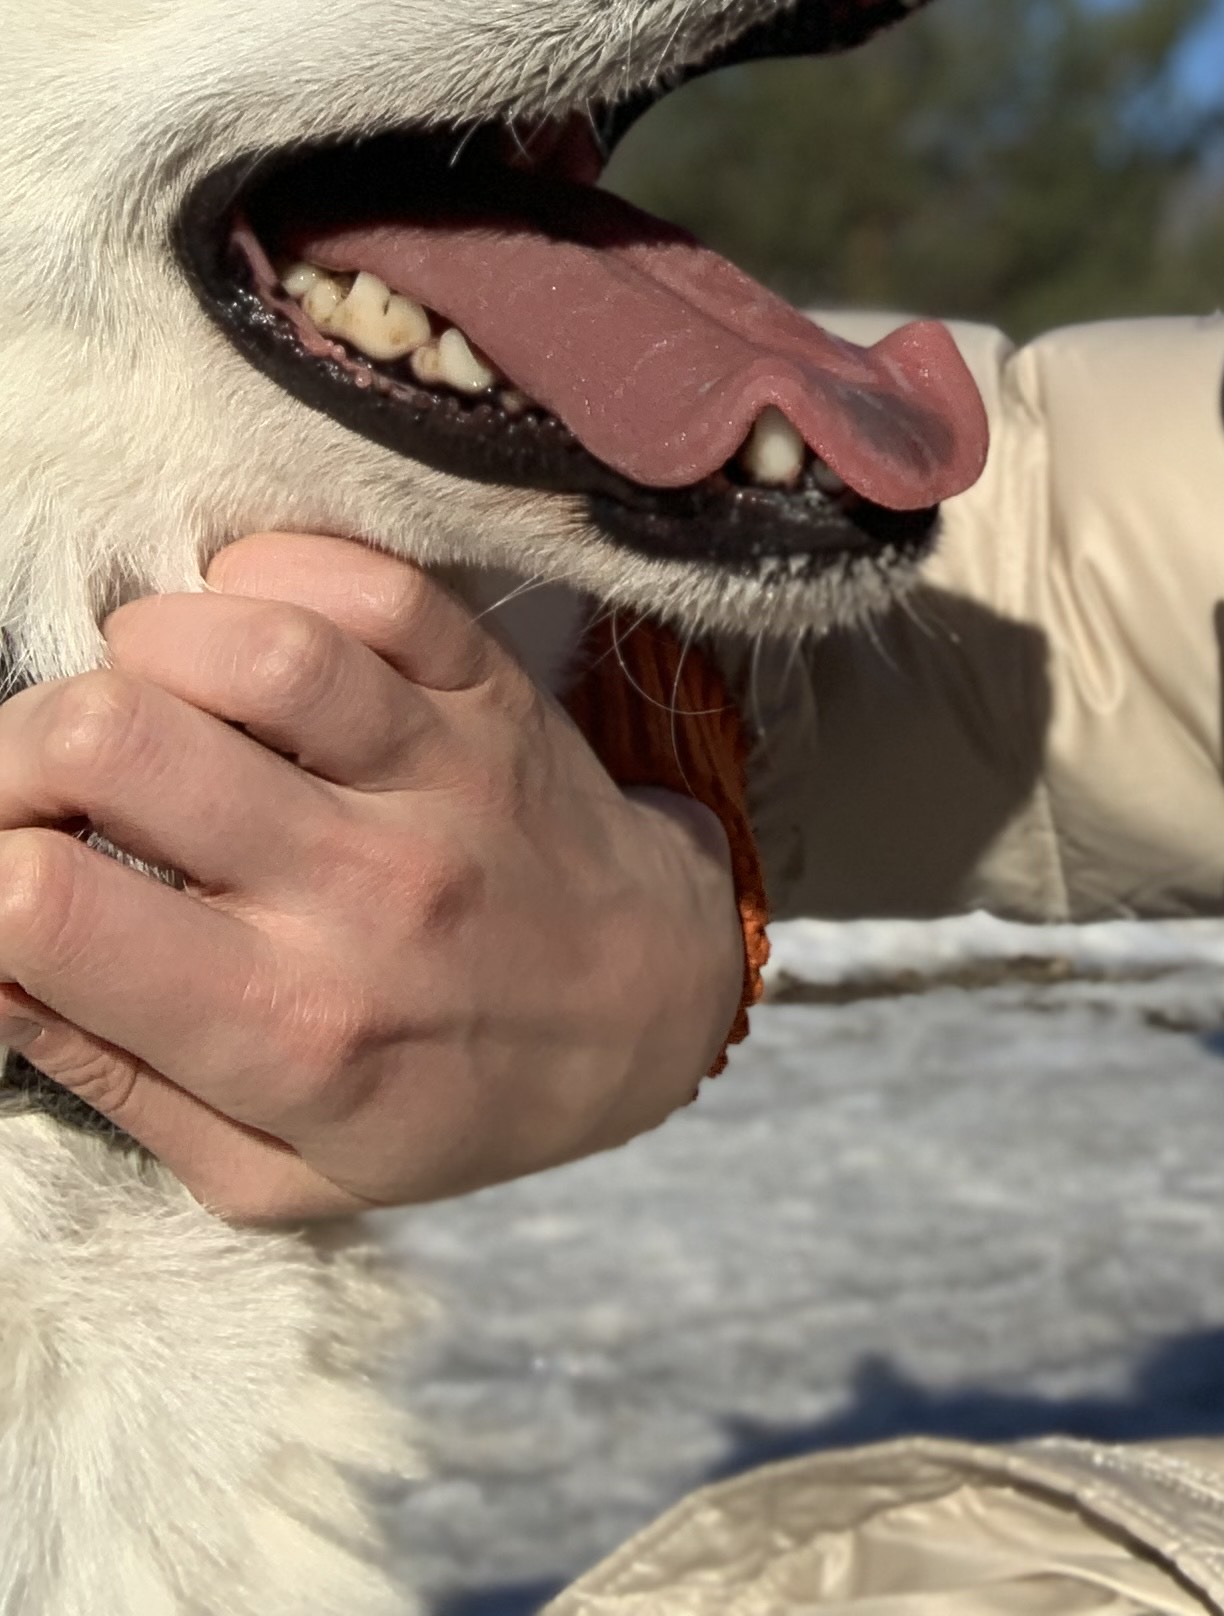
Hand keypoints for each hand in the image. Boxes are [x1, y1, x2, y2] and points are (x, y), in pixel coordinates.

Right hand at [0, 538, 744, 1224]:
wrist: (643, 1011)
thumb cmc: (442, 1098)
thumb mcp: (268, 1169)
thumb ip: (113, 1077)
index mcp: (287, 1028)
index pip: (46, 909)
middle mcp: (361, 889)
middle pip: (117, 743)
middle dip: (19, 745)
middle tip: (35, 780)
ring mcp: (438, 773)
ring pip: (248, 646)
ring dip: (142, 649)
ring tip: (141, 699)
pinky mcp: (489, 687)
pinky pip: (370, 582)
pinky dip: (271, 573)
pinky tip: (237, 628)